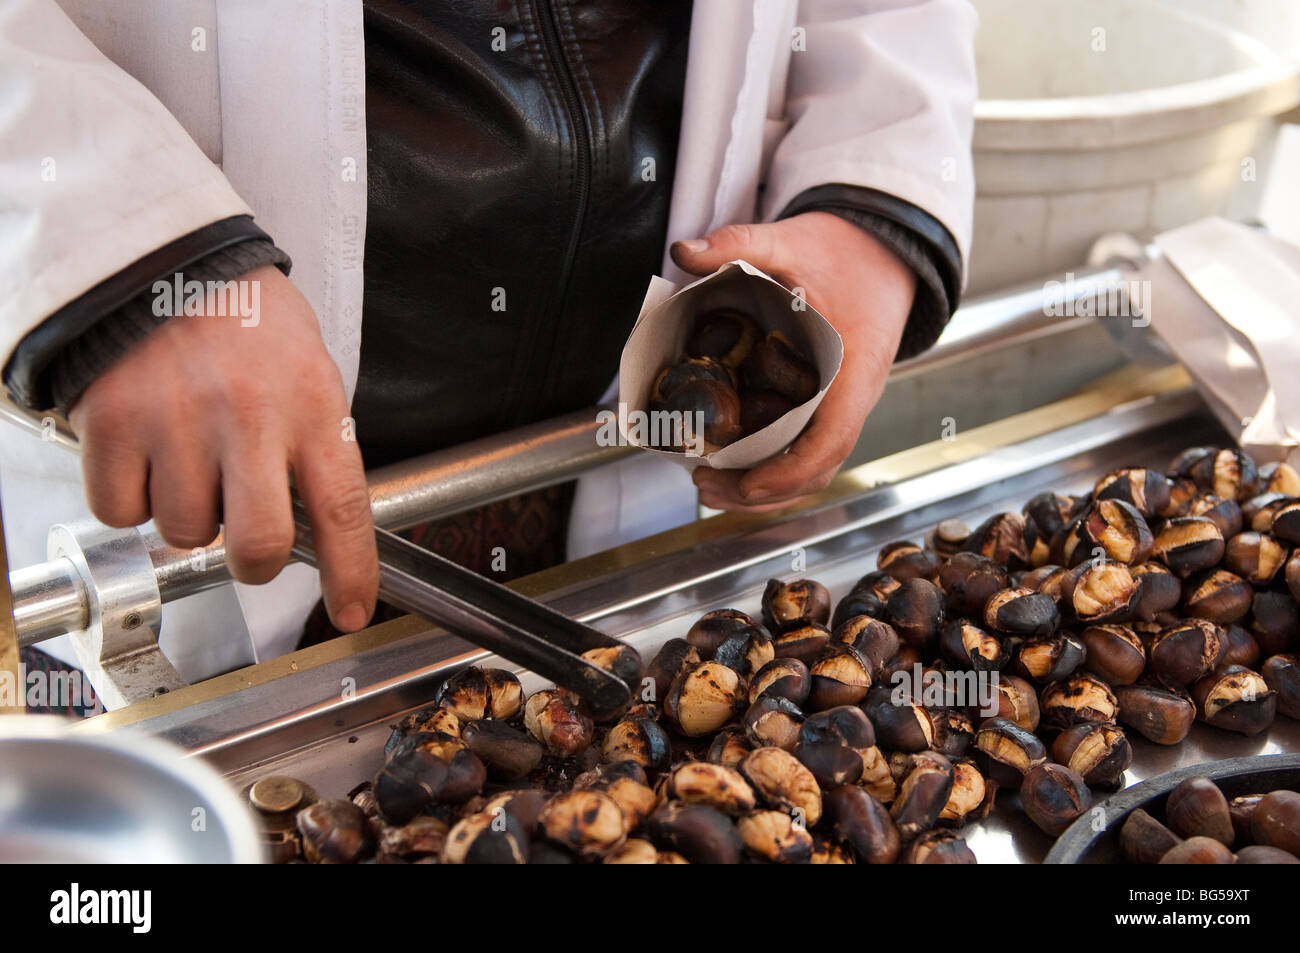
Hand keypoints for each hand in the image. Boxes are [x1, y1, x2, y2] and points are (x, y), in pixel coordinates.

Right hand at [69, 265, 378, 631]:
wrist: (163, 259)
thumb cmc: (245, 318)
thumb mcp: (309, 369)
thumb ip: (316, 444)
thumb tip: (319, 527)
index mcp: (312, 404)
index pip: (343, 509)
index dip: (351, 572)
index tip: (353, 609)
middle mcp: (249, 416)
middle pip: (259, 543)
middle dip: (255, 562)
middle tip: (247, 540)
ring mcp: (178, 421)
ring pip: (186, 533)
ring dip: (190, 516)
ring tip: (190, 458)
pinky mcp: (114, 423)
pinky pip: (121, 510)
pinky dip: (131, 499)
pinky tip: (147, 453)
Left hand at [670, 211, 916, 511]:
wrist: (882, 249)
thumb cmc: (845, 250)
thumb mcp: (790, 239)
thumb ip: (738, 243)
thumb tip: (683, 250)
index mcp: (854, 367)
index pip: (831, 440)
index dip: (790, 472)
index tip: (747, 484)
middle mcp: (854, 397)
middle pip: (815, 468)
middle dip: (761, 492)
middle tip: (704, 488)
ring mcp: (842, 404)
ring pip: (809, 465)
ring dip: (762, 487)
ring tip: (707, 488)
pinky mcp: (827, 403)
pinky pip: (803, 447)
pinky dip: (768, 465)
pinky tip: (727, 462)